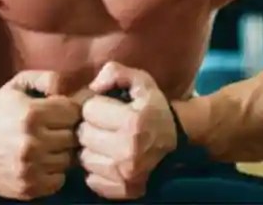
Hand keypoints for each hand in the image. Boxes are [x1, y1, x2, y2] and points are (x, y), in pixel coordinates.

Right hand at [0, 71, 80, 200]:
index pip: (75, 113)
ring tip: (44, 146)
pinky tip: (39, 162)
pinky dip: (53, 173)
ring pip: (68, 160)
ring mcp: (28, 168)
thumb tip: (79, 91)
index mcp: (32, 114)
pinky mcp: (26, 188)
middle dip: (66, 131)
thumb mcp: (18, 84)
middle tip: (52, 130)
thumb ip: (48, 79)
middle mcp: (31, 142)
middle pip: (73, 138)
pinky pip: (58, 181)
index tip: (59, 113)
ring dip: (60, 153)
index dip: (69, 111)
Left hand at [77, 62, 177, 199]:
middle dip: (92, 126)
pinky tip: (110, 159)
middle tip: (107, 125)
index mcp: (132, 123)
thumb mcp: (141, 81)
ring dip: (92, 149)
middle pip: (84, 135)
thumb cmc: (153, 109)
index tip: (108, 108)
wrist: (178, 140)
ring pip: (84, 158)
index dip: (97, 105)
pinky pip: (91, 179)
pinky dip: (97, 169)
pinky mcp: (124, 190)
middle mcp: (128, 152)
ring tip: (108, 142)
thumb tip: (93, 87)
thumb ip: (115, 72)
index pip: (88, 110)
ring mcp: (126, 174)